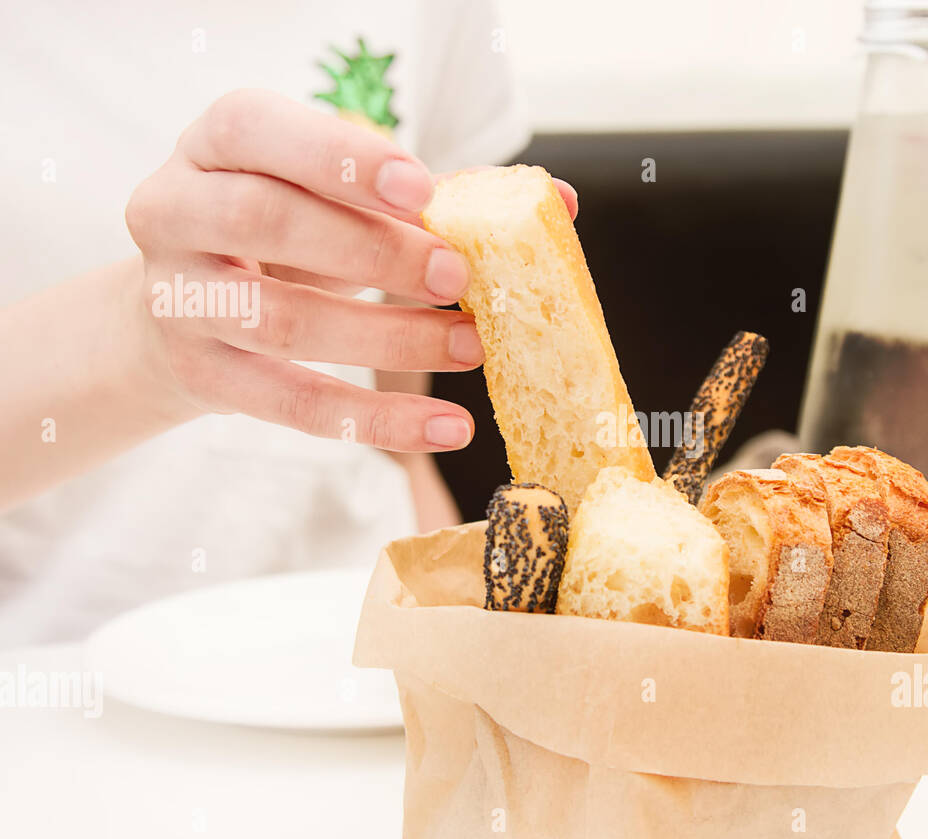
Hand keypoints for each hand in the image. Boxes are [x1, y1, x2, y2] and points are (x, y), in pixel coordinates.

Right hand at [124, 88, 577, 451]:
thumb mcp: (340, 193)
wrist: (193, 305)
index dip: (339, 158)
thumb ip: (434, 193)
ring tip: (471, 343)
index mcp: (215, 141)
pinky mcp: (204, 376)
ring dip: (388, 335)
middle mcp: (174, 210)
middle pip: (265, 222)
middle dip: (373, 250)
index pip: (257, 130)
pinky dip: (377, 419)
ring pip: (281, 321)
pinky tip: (446, 424)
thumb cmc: (291, 229)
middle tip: (458, 274)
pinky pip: (293, 405)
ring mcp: (180, 298)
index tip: (422, 189)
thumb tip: (560, 202)